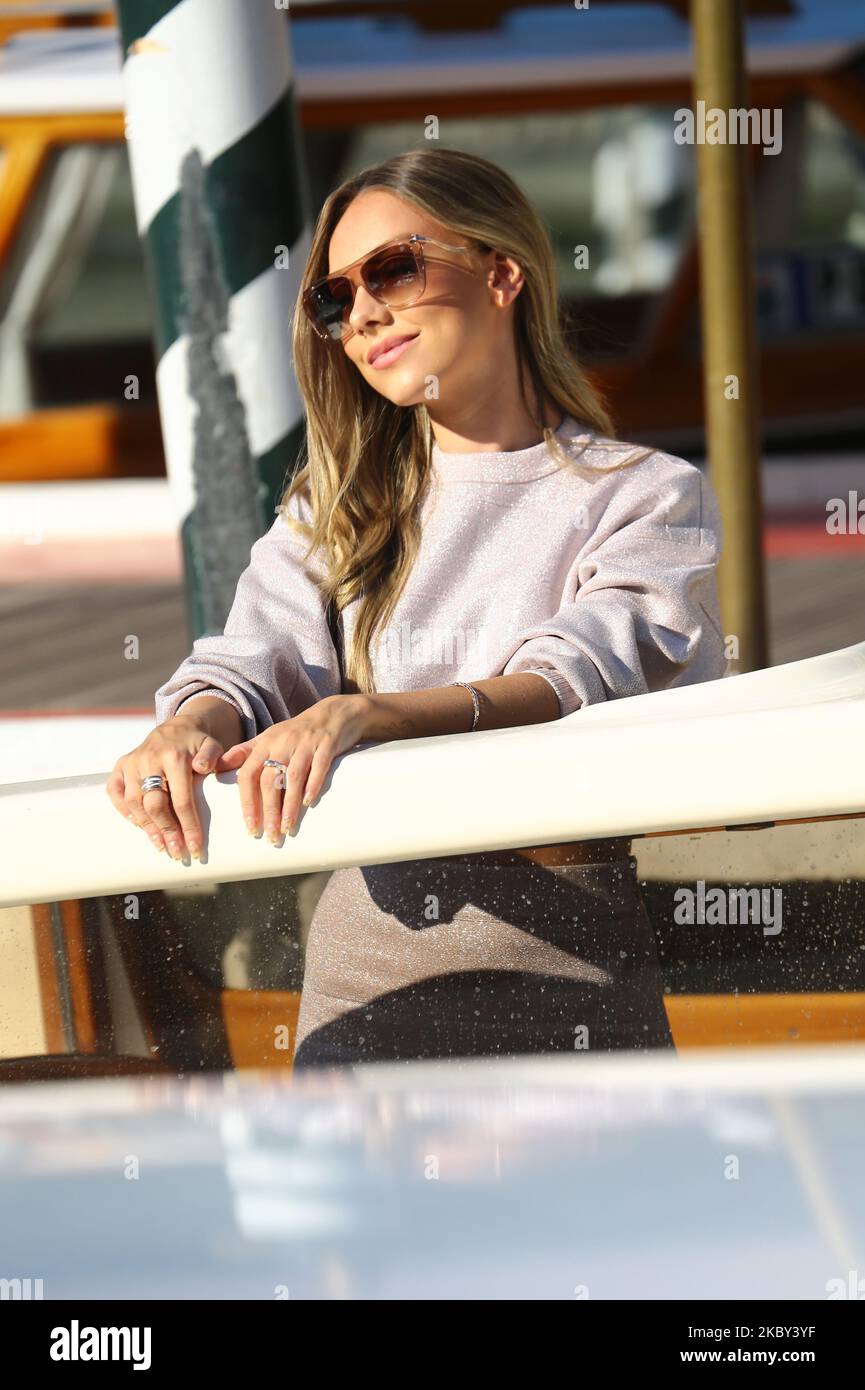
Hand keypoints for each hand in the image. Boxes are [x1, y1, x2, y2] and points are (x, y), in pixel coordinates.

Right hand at [106, 716, 225, 859]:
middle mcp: (150, 759)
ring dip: (147, 827)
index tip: (195, 847)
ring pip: (134, 802)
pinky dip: (123, 810)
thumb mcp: (212, 745)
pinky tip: (138, 825)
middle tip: (177, 852)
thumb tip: (203, 768)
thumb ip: (212, 756)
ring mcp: (132, 762)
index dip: (188, 826)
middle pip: (154, 805)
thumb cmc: (198, 743)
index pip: (181, 800)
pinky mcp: (121, 765)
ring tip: (161, 846)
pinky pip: (114, 791)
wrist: (178, 727)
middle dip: (167, 832)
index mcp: (174, 757)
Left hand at [216, 694, 369, 843]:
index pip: (248, 774)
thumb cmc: (297, 731)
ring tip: (287, 828)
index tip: (249, 826)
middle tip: (269, 835)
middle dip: (268, 810)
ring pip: (293, 777)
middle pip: (269, 780)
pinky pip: (318, 767)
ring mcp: (305, 743)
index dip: (247, 802)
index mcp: (265, 743)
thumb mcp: (268, 738)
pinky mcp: (326, 745)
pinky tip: (309, 803)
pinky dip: (313, 785)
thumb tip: (215, 768)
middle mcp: (282, 742)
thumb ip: (244, 752)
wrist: (334, 713)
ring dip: (289, 805)